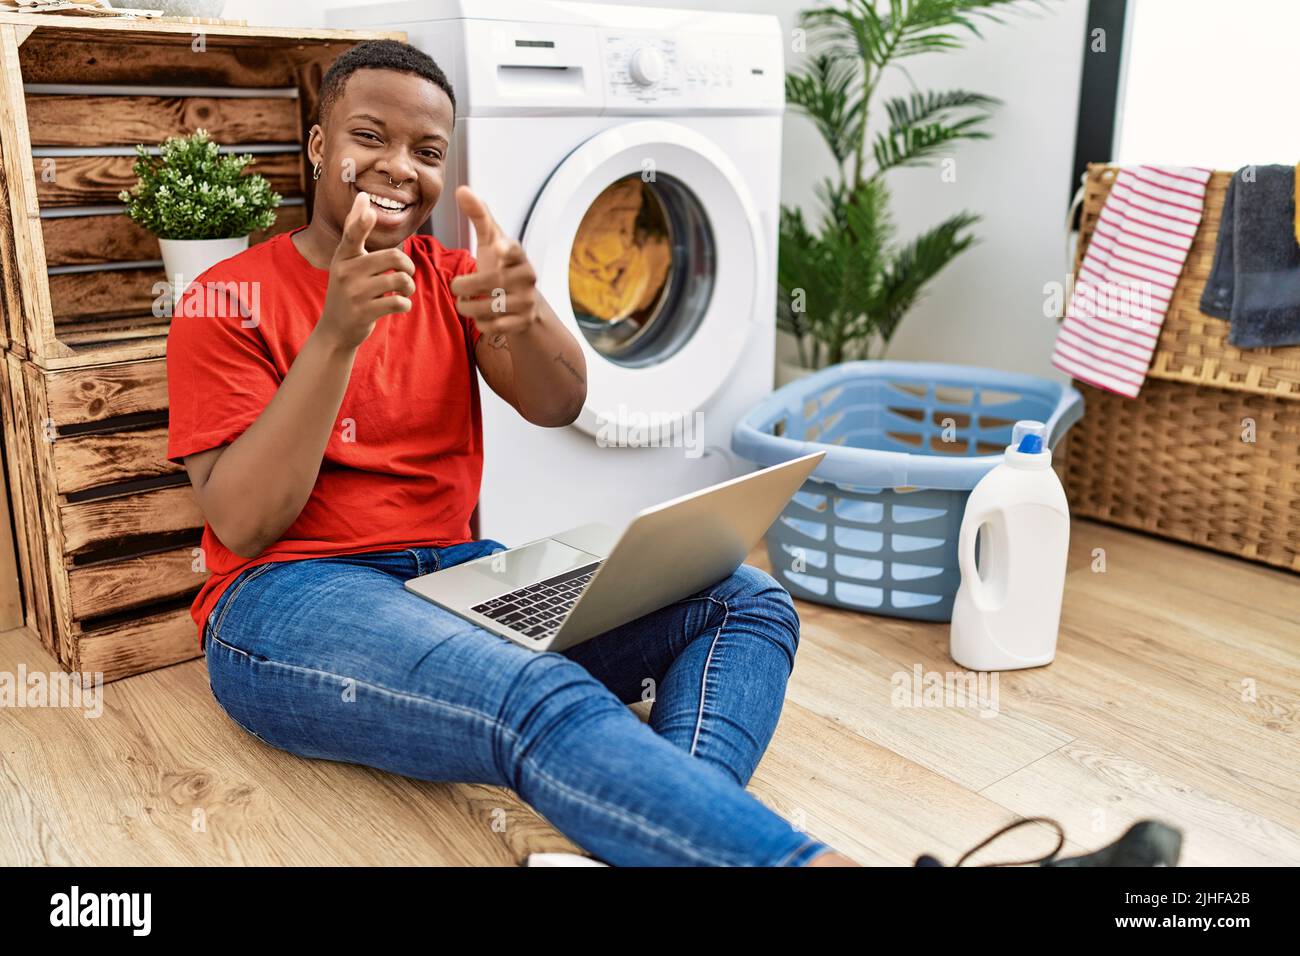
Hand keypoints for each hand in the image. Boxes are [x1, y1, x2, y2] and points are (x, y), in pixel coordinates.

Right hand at [315, 190, 416, 350]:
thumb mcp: (347, 259)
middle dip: (408, 266)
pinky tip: (399, 304)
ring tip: (404, 291)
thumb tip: (363, 196)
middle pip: (393, 257)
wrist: (336, 329)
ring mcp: (353, 293)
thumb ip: (356, 229)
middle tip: (407, 274)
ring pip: (400, 280)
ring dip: (409, 287)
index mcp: (343, 255)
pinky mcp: (363, 313)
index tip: (371, 213)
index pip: (352, 234)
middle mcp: (345, 271)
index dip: (362, 223)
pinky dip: (405, 304)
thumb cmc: (348, 287)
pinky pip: (399, 302)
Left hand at [449, 185, 539, 338]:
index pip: (514, 250)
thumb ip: (479, 216)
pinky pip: (492, 326)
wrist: (526, 306)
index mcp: (517, 255)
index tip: (499, 248)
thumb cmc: (502, 267)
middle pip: (488, 282)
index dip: (507, 249)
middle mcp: (526, 277)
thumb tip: (461, 189)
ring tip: (465, 303)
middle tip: (457, 287)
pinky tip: (481, 317)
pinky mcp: (522, 322)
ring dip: (468, 307)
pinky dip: (480, 323)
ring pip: (487, 307)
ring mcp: (526, 301)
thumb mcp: (491, 242)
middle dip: (464, 287)